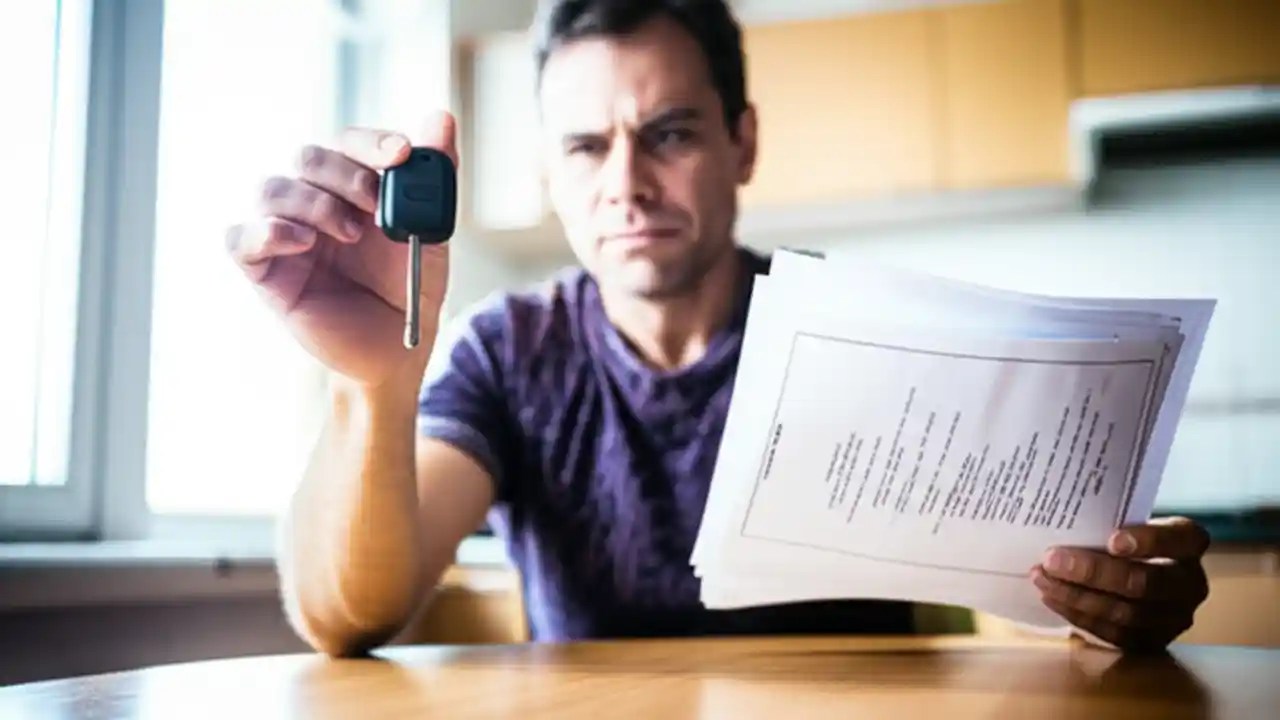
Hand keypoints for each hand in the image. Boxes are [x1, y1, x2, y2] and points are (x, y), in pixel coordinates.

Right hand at [225, 112, 457, 387]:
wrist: (396, 352)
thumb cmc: (409, 291)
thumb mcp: (432, 233)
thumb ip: (433, 178)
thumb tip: (440, 117)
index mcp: (352, 188)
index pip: (347, 143)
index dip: (371, 142)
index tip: (401, 154)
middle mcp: (314, 203)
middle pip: (307, 157)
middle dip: (344, 173)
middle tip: (374, 203)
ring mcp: (286, 235)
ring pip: (271, 189)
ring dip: (312, 202)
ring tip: (349, 234)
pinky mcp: (265, 272)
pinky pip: (240, 239)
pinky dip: (265, 231)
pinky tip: (301, 241)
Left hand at [1032, 516, 1210, 651]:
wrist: (1131, 565)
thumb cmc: (1122, 532)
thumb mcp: (1123, 516)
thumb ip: (1106, 514)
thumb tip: (1059, 509)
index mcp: (1189, 542)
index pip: (1180, 539)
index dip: (1149, 541)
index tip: (1111, 540)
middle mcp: (1190, 583)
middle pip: (1147, 583)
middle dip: (1094, 573)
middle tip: (1052, 560)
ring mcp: (1174, 617)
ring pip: (1127, 614)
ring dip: (1078, 597)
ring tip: (1042, 579)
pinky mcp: (1152, 641)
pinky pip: (1115, 634)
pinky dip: (1079, 615)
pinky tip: (1053, 598)